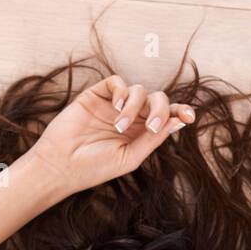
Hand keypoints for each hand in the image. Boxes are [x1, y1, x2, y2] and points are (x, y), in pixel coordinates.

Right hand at [29, 75, 195, 193]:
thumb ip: (153, 139)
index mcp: (141, 133)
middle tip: (153, 126)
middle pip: (157, 99)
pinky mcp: (96, 95)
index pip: (166, 116)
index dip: (180, 112)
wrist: (61, 166)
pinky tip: (115, 108)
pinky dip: (121, 92)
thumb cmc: (94, 167)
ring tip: (120, 127)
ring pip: (138, 91)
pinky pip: (116, 82)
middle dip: (161, 109)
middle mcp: (130, 116)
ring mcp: (113, 105)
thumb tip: (178, 122)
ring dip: (135, 107)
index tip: (189, 116)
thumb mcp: (130, 157)